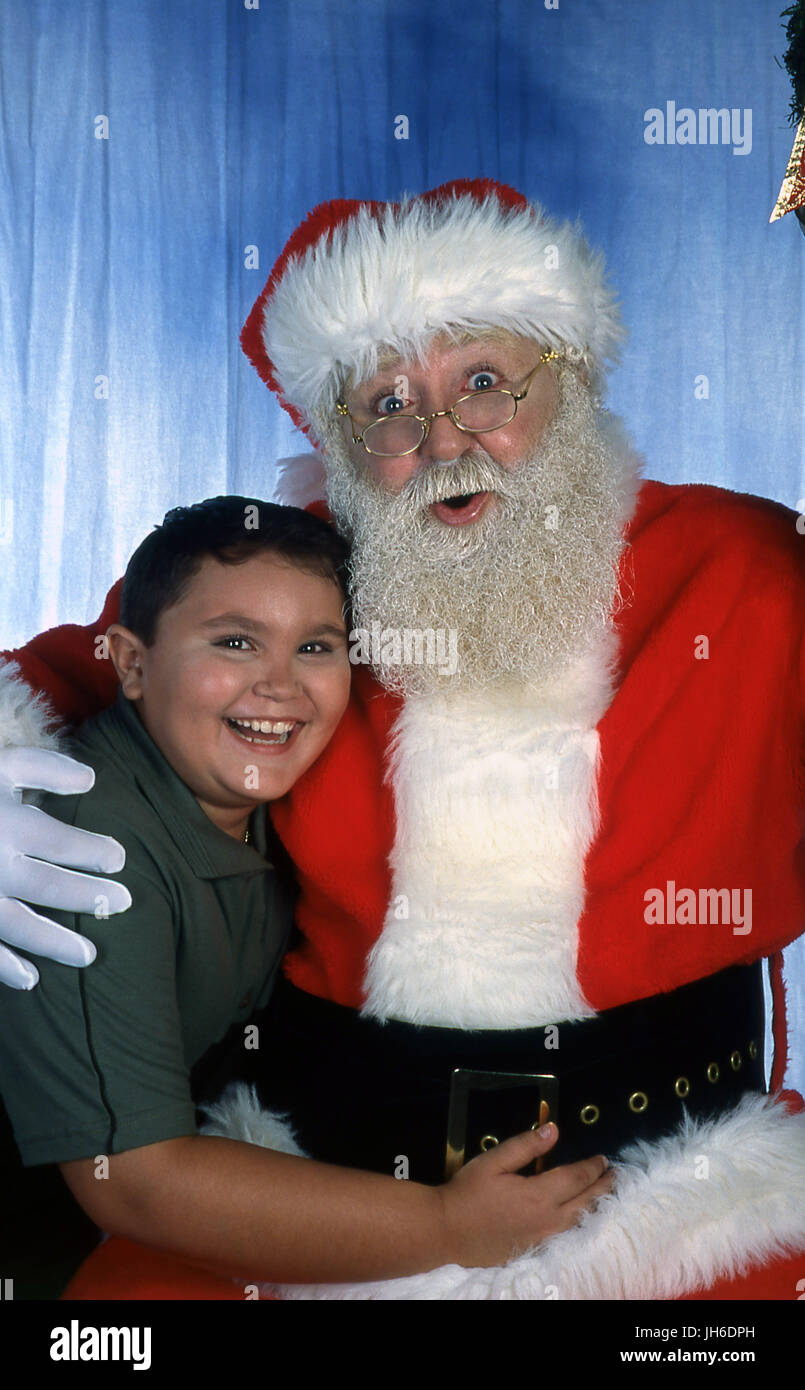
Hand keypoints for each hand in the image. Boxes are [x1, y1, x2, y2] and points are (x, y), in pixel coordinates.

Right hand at [0, 745, 130, 989]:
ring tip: (88, 956)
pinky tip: (31, 979)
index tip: (118, 861)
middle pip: (48, 886)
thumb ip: (45, 768)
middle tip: (122, 903)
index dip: (94, 852)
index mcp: (7, 823)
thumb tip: (91, 780)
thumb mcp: (0, 765)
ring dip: (55, 943)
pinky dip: (5, 966)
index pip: (62, 843)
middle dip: (89, 896)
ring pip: (19, 924)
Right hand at [438, 1123, 614, 1267]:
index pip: (575, 1179)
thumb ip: (526, 1146)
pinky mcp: (533, 1250)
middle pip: (585, 1202)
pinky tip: (580, 1219)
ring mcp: (541, 1239)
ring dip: (595, 1206)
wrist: (446, 1231)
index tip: (603, 1159)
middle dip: (602, 1187)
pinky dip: (580, 1223)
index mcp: (538, 1195)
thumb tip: (554, 1130)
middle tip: (615, 1176)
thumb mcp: (493, 1161)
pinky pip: (565, 1236)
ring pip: (578, 1222)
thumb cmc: (468, 1192)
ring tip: (606, 1195)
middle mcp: (547, 1220)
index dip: (591, 1168)